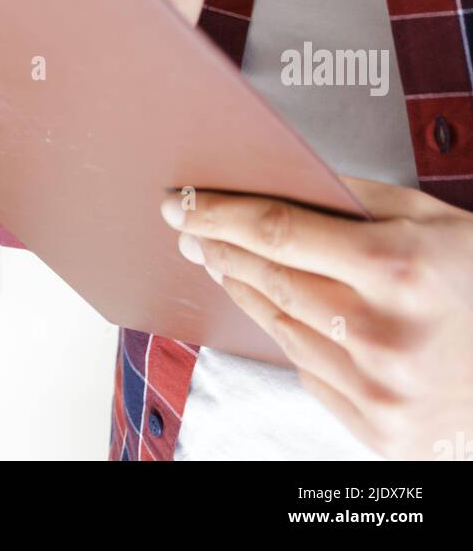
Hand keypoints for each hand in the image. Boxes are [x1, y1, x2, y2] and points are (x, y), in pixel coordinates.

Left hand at [160, 176, 472, 458]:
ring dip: (240, 289)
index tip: (181, 199)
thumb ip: (352, 197)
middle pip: (268, 280)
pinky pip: (308, 372)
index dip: (218, 213)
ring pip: (279, 327)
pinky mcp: (380, 431)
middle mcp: (384, 334)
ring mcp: (380, 391)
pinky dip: (286, 335)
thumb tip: (276, 178)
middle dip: (218, 247)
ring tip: (219, 260)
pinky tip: (272, 308)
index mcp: (397, 268)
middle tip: (187, 225)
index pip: (277, 231)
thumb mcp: (429, 217)